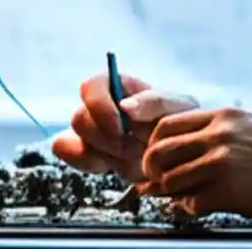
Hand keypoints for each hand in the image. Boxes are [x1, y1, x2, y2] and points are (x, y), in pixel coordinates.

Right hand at [51, 73, 197, 181]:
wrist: (182, 155)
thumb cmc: (181, 124)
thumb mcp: (180, 108)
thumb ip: (155, 102)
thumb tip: (125, 106)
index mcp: (118, 85)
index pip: (90, 86)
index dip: (100, 108)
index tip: (121, 128)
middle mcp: (99, 105)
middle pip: (80, 119)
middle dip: (110, 141)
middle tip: (139, 151)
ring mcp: (90, 129)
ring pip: (75, 140)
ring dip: (108, 156)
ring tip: (136, 159)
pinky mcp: (86, 151)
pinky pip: (69, 154)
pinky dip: (89, 163)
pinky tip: (112, 166)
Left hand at [141, 107, 251, 224]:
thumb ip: (217, 135)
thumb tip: (181, 153)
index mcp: (223, 115)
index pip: (165, 125)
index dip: (155, 147)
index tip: (157, 162)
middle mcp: (219, 133)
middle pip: (159, 151)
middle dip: (153, 172)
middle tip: (157, 185)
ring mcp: (223, 161)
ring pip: (170, 180)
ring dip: (172, 194)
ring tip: (184, 199)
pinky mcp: (230, 190)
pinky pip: (191, 203)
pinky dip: (190, 210)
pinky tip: (202, 209)